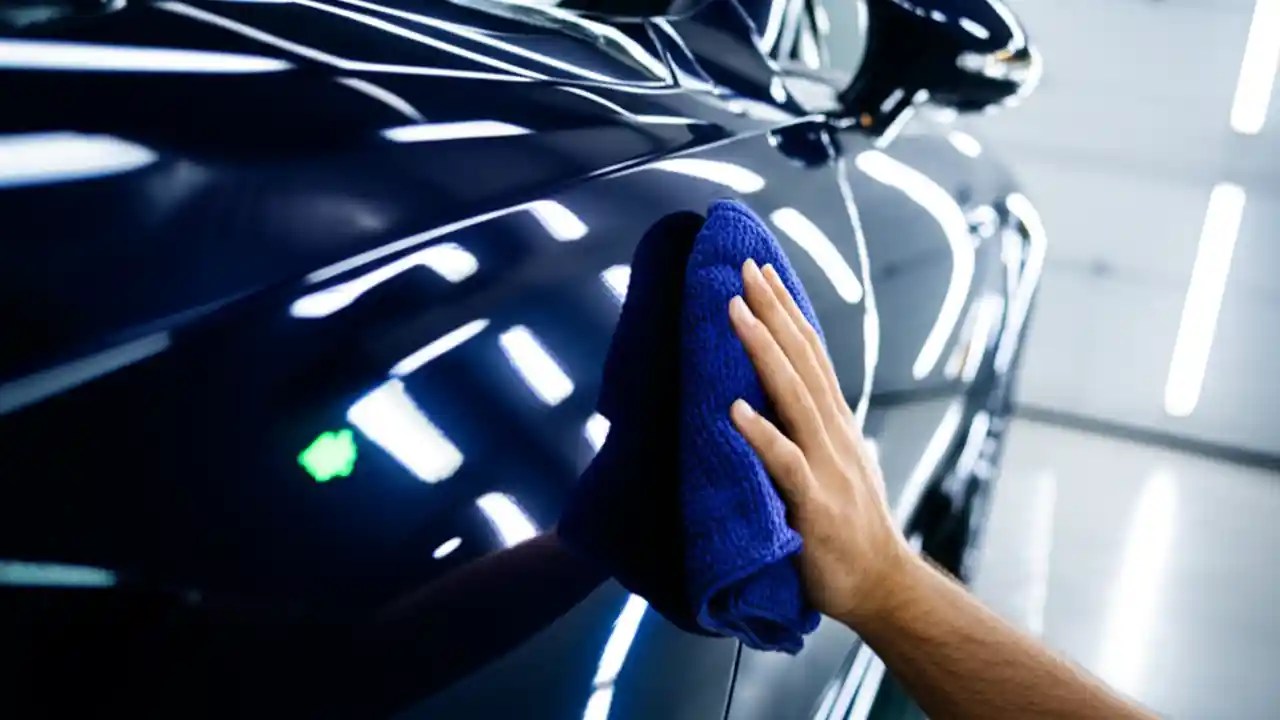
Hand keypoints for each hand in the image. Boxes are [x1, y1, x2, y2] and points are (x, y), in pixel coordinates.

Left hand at [728, 258, 911, 625]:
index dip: (786, 310)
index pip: (810, 354)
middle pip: (801, 359)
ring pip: (793, 396)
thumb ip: (812, 431)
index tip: (763, 271)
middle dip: (772, 310)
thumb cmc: (849, 527)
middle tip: (744, 267)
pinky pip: (784, 463)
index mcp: (834, 423)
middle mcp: (833, 433)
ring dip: (763, 351)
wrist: (883, 583)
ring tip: (735, 312)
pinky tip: (734, 409)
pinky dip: (761, 434)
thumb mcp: (835, 465)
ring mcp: (826, 466)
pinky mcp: (813, 506)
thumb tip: (783, 398)